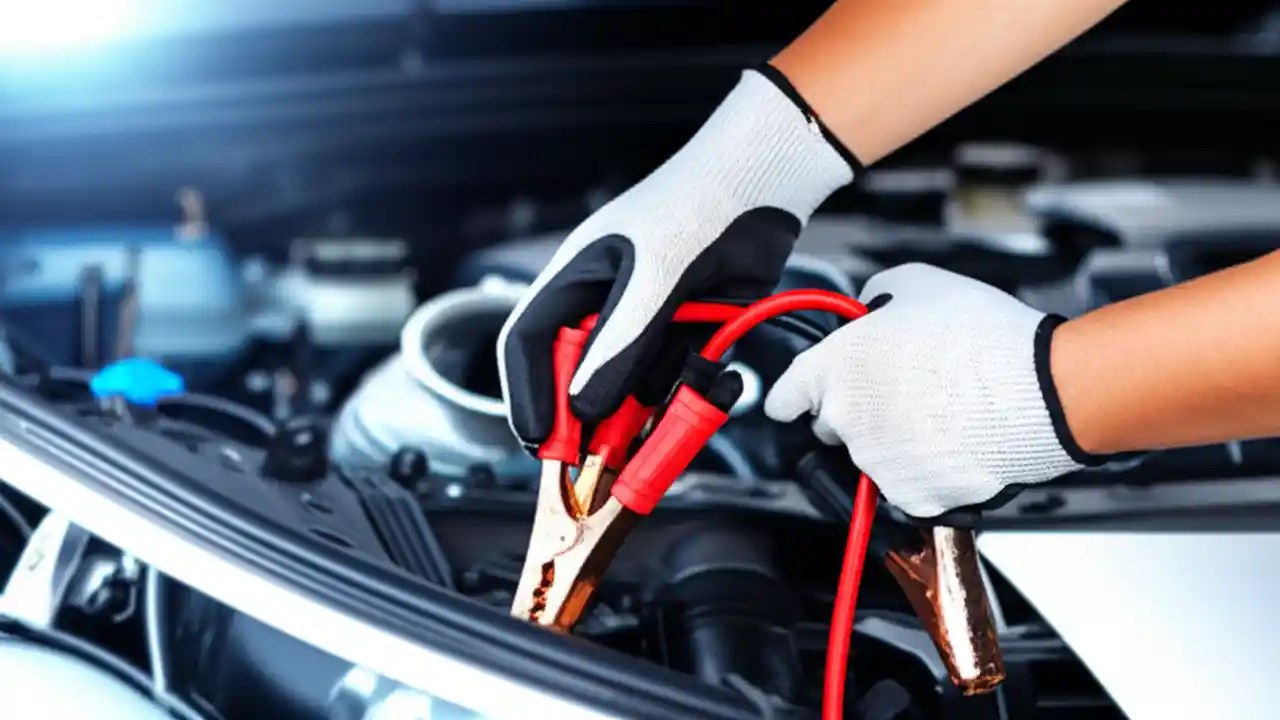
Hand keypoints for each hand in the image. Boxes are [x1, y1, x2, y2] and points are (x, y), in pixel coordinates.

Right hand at [500, 67, 857, 446]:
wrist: (767, 187)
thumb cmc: (699, 206)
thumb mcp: (656, 276)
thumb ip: (621, 343)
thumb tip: (587, 407)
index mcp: (575, 281)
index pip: (528, 344)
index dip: (527, 395)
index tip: (539, 441)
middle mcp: (604, 307)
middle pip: (577, 378)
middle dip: (586, 420)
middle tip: (596, 461)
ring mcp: (647, 324)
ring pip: (629, 388)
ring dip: (642, 415)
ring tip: (657, 434)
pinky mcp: (686, 336)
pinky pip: (675, 382)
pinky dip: (687, 396)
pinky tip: (708, 389)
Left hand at [764, 264, 1100, 517]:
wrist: (1042, 391)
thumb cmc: (985, 336)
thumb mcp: (916, 284)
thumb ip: (874, 300)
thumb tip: (869, 312)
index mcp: (836, 366)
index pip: (785, 394)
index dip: (792, 395)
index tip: (792, 402)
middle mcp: (846, 418)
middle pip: (833, 423)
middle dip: (858, 409)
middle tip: (907, 388)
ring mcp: (876, 462)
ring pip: (872, 454)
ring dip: (894, 438)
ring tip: (945, 410)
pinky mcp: (911, 495)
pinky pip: (908, 483)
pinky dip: (926, 469)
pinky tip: (956, 439)